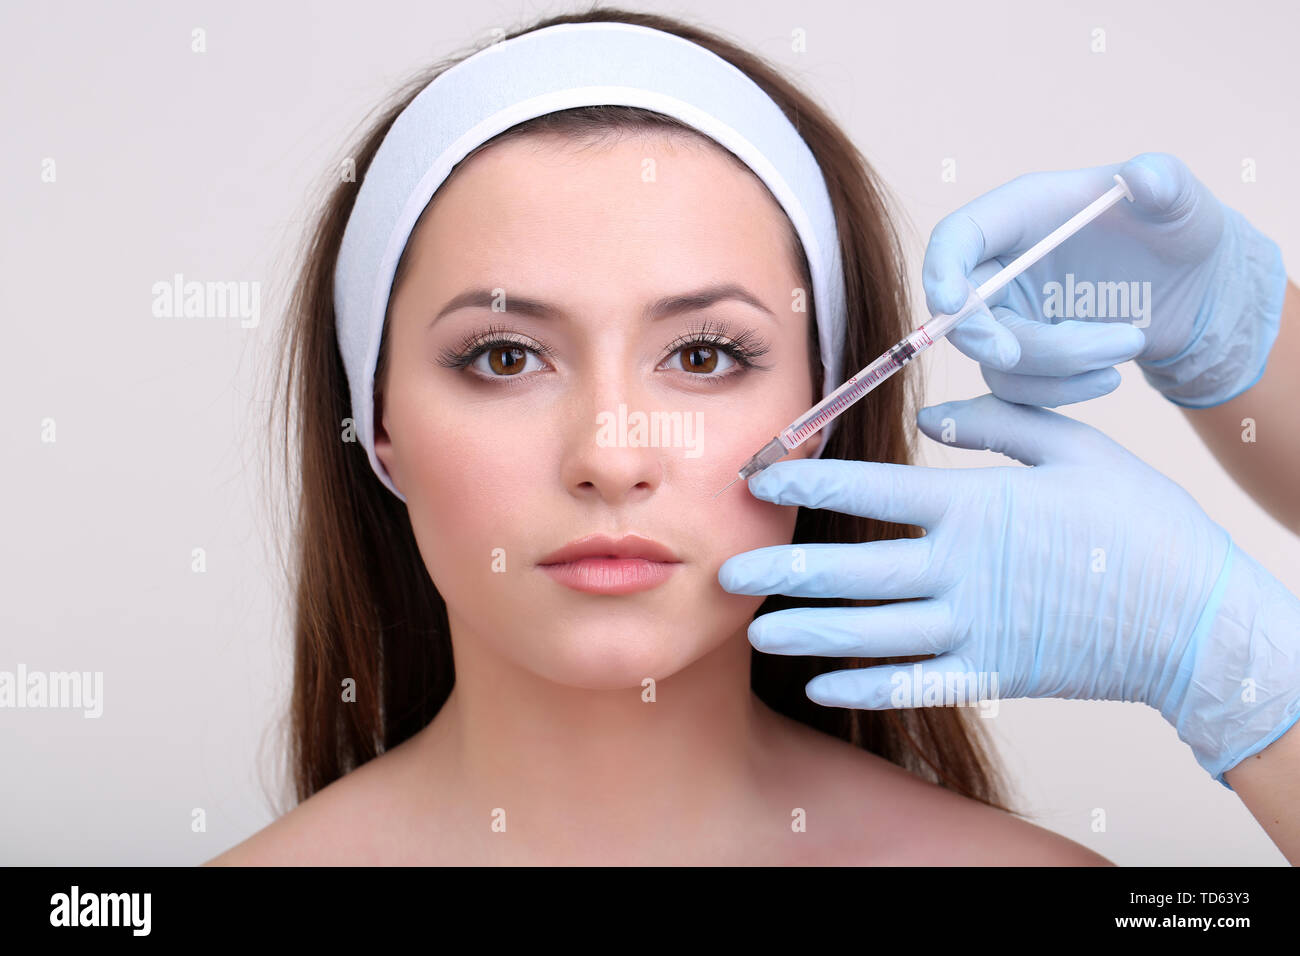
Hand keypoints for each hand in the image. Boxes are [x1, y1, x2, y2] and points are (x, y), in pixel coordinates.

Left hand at [717, 395, 1299, 786]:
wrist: (1197, 620)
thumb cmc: (1141, 523)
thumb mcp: (1076, 449)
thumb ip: (1000, 424)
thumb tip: (936, 413)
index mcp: (976, 506)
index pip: (870, 488)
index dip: (806, 479)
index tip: (759, 476)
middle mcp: (962, 569)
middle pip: (852, 570)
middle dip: (783, 569)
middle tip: (727, 570)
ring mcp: (974, 627)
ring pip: (869, 632)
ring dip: (807, 633)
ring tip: (756, 631)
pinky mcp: (992, 672)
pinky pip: (914, 683)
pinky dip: (864, 684)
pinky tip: (821, 683)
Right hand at [923, 153, 1286, 407]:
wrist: (1193, 287)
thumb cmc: (1179, 228)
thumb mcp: (1181, 200)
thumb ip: (1163, 180)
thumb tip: (1142, 176)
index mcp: (1021, 213)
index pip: (957, 237)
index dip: (941, 269)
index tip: (948, 304)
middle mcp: (1003, 265)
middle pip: (963, 311)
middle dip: (985, 338)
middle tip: (1013, 355)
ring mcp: (1011, 316)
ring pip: (997, 361)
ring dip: (1057, 367)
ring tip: (1129, 344)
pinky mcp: (1027, 357)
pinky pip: (1020, 391)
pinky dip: (1061, 393)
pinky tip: (1110, 377)